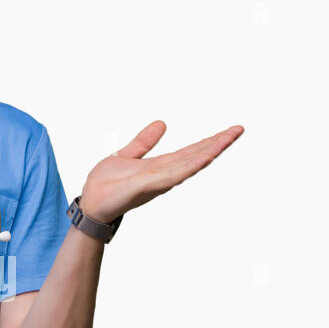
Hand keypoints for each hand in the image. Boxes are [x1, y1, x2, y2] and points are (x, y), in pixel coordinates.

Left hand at [78, 121, 243, 223]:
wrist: (90, 204)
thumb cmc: (105, 185)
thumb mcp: (126, 156)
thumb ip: (144, 142)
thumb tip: (163, 123)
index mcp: (161, 167)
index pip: (190, 152)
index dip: (209, 141)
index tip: (230, 130)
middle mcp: (164, 174)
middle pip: (196, 156)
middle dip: (217, 144)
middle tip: (239, 129)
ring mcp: (158, 181)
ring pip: (189, 164)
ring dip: (209, 151)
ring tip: (228, 139)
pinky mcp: (147, 185)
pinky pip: (173, 174)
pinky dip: (189, 166)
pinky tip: (204, 157)